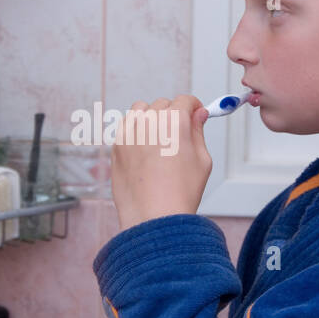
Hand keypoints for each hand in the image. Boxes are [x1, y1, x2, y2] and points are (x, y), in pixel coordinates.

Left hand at [111, 94, 211, 229]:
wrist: (153, 217)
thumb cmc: (180, 193)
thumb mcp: (202, 160)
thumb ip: (198, 131)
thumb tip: (198, 115)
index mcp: (174, 121)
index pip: (185, 101)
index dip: (193, 107)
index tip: (195, 115)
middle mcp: (150, 121)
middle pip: (163, 104)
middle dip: (173, 114)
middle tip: (178, 134)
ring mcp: (129, 132)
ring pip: (140, 110)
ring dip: (151, 117)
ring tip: (159, 140)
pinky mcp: (116, 145)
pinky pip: (126, 127)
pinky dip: (135, 131)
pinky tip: (144, 151)